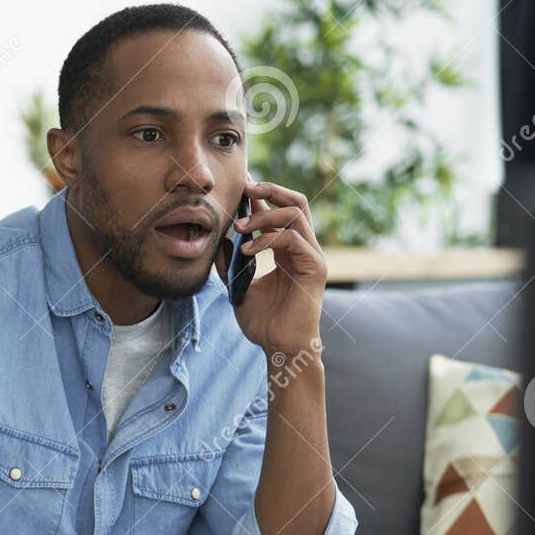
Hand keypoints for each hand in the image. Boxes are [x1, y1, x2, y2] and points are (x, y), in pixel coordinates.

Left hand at [214, 180, 327, 356]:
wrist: (279, 347)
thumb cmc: (263, 322)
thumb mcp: (238, 285)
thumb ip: (230, 263)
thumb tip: (219, 238)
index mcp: (288, 249)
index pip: (281, 210)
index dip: (262, 195)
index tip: (240, 187)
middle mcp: (304, 248)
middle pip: (296, 202)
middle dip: (270, 190)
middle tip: (244, 188)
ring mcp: (312, 256)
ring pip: (294, 214)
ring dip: (263, 215)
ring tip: (238, 228)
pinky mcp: (315, 268)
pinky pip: (293, 239)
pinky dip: (267, 239)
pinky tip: (246, 250)